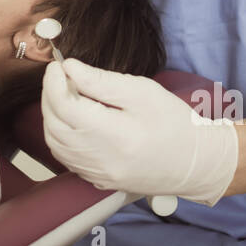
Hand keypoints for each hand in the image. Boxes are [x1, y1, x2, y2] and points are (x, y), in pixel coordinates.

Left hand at [41, 59, 238, 205]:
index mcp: (115, 136)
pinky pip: (65, 156)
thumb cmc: (174, 123)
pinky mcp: (97, 180)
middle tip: (60, 76)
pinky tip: (73, 119)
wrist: (196, 162)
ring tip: (67, 94)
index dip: (54, 82)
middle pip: (54, 124)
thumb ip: (102, 80)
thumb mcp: (142, 91)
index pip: (65, 106)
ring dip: (52, 115)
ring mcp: (98, 174)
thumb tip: (69, 68)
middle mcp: (101, 160)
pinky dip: (60, 134)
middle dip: (49, 95)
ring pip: (54, 142)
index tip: (58, 65)